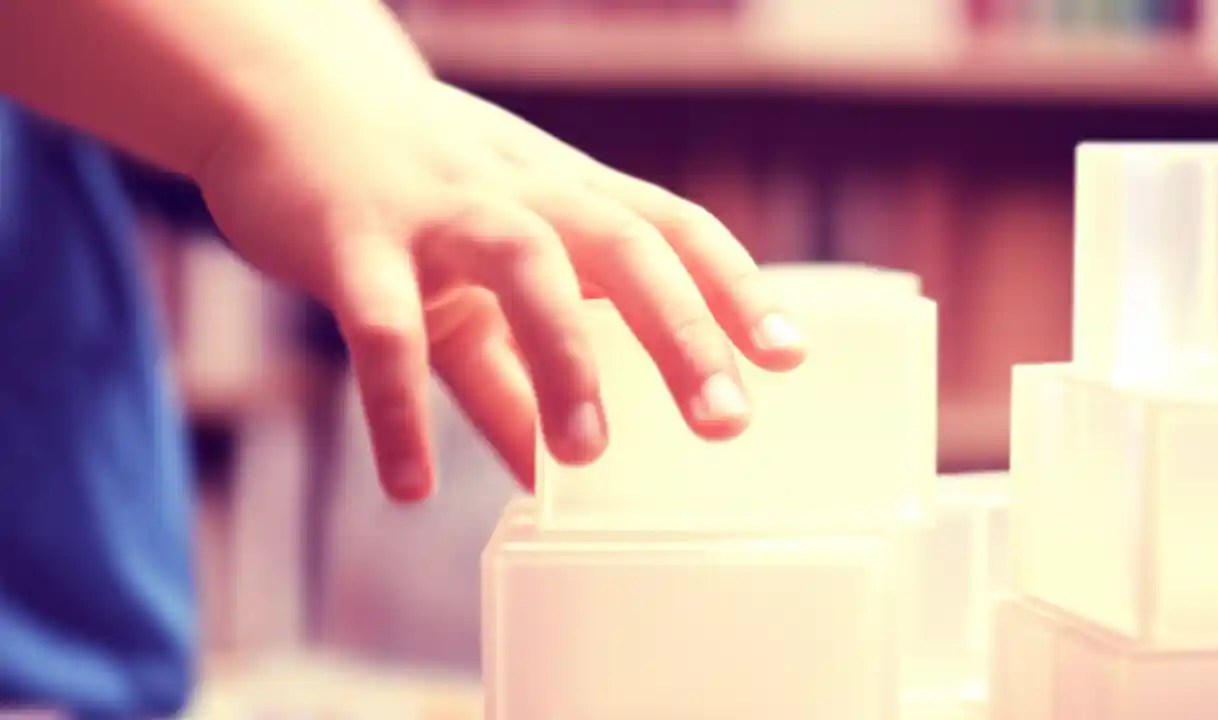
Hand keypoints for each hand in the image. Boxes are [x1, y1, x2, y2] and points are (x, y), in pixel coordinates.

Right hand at [197, 72, 805, 499]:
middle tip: (727, 423)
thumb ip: (510, 378)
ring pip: (523, 266)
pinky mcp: (350, 241)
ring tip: (583, 456)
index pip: (671, 227)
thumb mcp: (473, 280)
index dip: (735, 286)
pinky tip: (411, 486)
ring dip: (562, 359)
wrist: (283, 98)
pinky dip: (396, 408)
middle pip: (622, 245)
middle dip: (682, 330)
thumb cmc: (408, 195)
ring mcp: (437, 211)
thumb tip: (545, 479)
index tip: (788, 356)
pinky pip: (380, 326)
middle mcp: (517, 192)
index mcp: (562, 193)